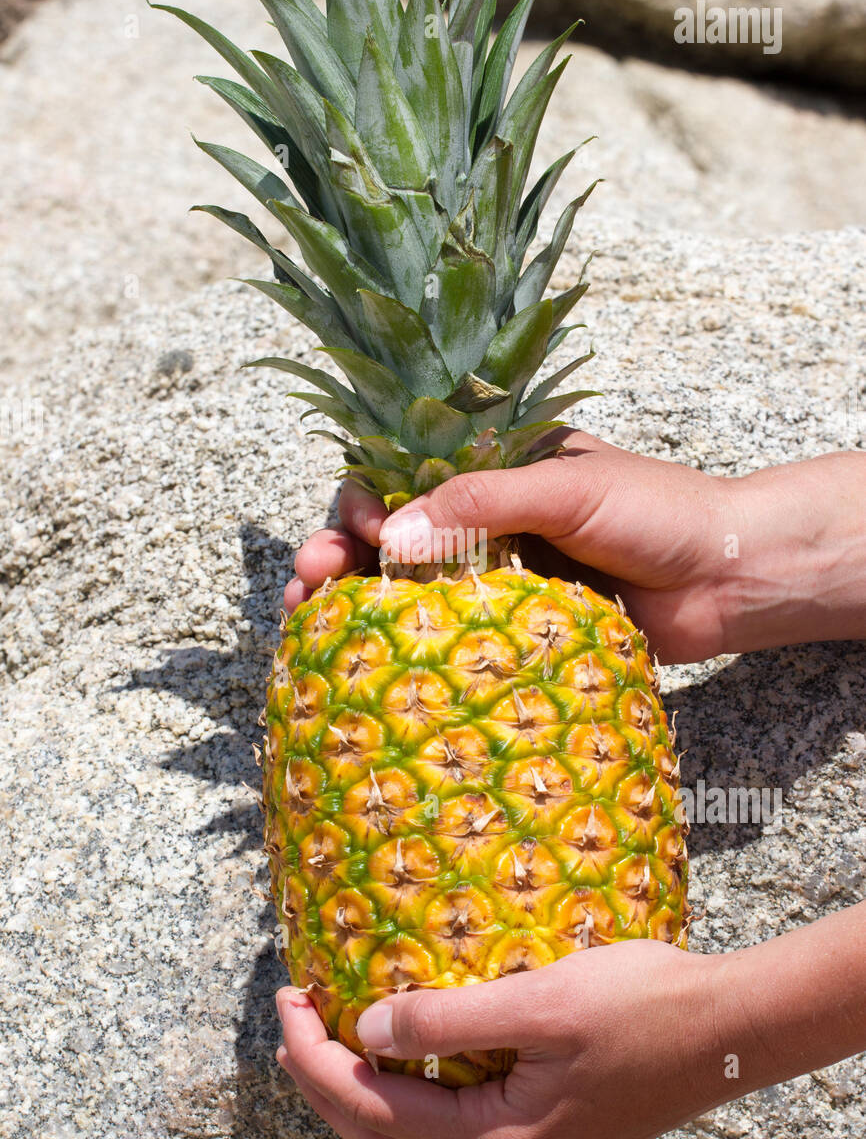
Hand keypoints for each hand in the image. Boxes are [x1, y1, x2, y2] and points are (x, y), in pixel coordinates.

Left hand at [275, 942, 729, 1138]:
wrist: (733, 1030)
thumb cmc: (644, 1006)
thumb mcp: (540, 1001)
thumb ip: (449, 1019)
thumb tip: (368, 1028)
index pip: (376, 1109)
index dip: (318, 1058)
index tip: (289, 1002)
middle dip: (327, 1085)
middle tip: (292, 1025)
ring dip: (368, 1094)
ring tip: (333, 1040)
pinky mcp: (552, 1131)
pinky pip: (459, 1124)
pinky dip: (416, 1093)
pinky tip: (412, 1051)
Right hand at [287, 435, 865, 662]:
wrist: (731, 576)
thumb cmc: (657, 513)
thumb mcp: (566, 487)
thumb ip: (482, 505)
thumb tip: (390, 540)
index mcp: (493, 471)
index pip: (401, 476)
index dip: (362, 501)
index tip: (353, 531)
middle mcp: (485, 525)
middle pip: (389, 538)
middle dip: (337, 555)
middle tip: (306, 580)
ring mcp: (496, 581)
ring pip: (406, 592)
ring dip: (352, 606)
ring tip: (306, 623)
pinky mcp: (512, 634)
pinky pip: (446, 642)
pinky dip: (401, 652)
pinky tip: (364, 668)